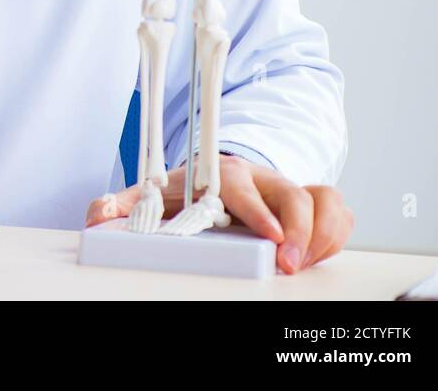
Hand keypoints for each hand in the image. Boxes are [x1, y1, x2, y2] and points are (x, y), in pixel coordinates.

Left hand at [84, 155, 353, 273]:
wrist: (214, 172)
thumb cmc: (187, 187)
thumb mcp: (153, 191)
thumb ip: (123, 203)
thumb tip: (98, 214)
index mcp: (223, 173)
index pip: (243, 186)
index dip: (257, 209)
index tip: (269, 237)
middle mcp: (261, 178)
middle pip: (295, 193)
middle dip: (299, 231)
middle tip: (289, 264)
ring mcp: (288, 189)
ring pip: (325, 199)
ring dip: (323, 234)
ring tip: (306, 264)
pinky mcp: (309, 204)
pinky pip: (339, 211)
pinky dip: (337, 234)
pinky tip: (318, 257)